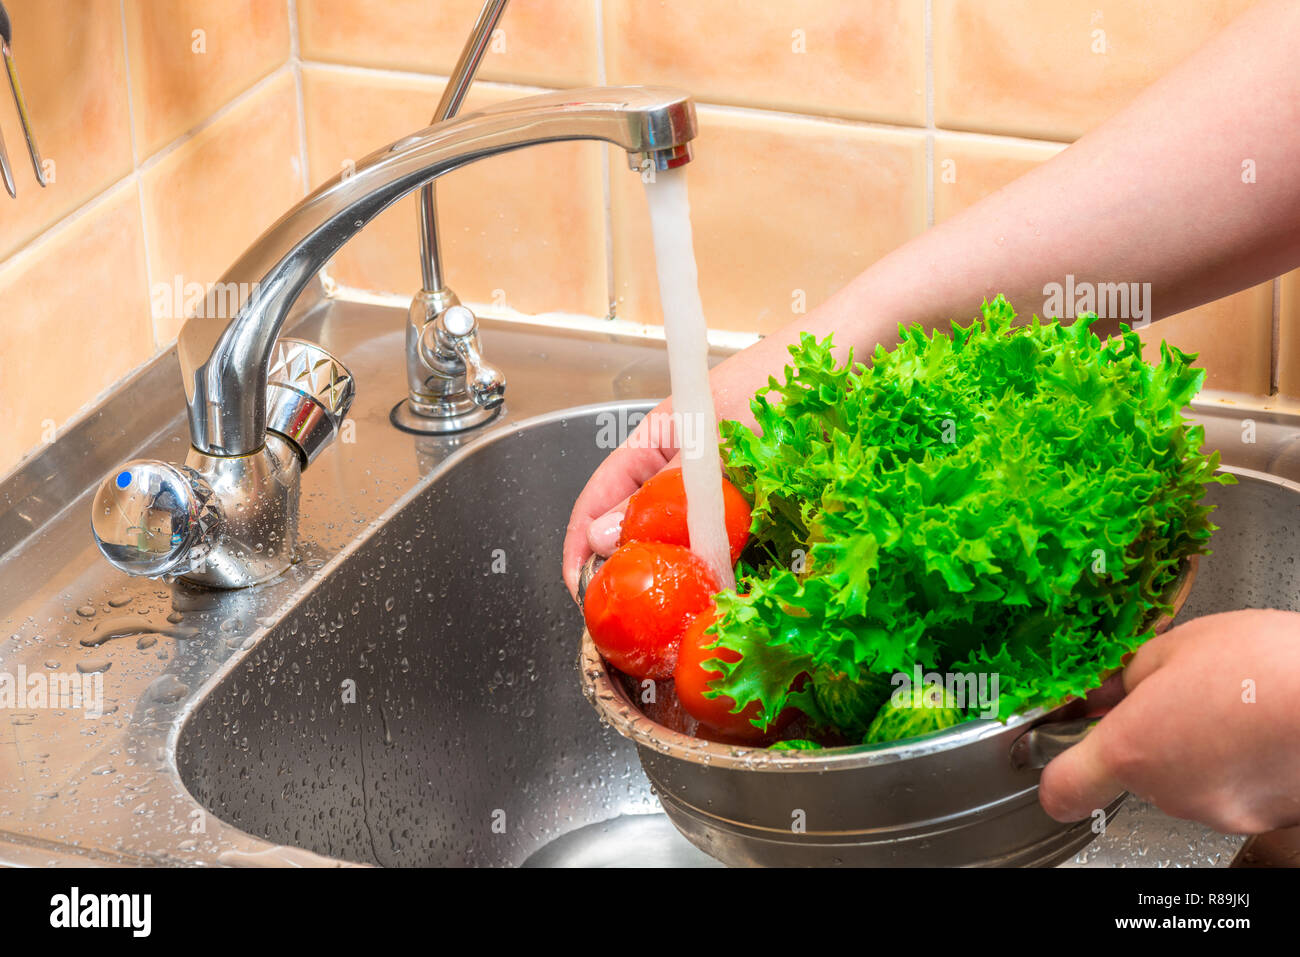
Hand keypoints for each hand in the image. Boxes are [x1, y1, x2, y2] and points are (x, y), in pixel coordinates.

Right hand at [561, 331, 799, 597]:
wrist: (853, 358)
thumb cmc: (783, 381)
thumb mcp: (716, 440)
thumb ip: (664, 492)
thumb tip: (602, 538)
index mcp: (657, 440)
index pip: (600, 496)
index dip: (580, 544)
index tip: (580, 590)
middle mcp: (682, 465)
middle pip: (638, 525)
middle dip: (629, 570)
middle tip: (630, 618)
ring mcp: (720, 484)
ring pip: (684, 539)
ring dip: (679, 573)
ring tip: (675, 613)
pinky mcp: (757, 500)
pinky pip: (728, 541)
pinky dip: (723, 566)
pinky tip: (725, 590)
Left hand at [1038, 609, 1299, 833]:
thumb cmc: (1267, 664)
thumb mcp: (1172, 648)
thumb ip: (1124, 678)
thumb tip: (1102, 692)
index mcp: (1131, 749)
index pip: (1062, 789)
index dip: (1052, 774)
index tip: (1055, 754)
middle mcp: (1169, 792)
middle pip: (1132, 774)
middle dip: (1146, 736)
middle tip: (1177, 697)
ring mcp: (1218, 812)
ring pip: (1183, 782)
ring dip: (1193, 750)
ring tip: (1230, 707)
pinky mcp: (1261, 821)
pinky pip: (1228, 792)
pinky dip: (1233, 767)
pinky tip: (1256, 731)